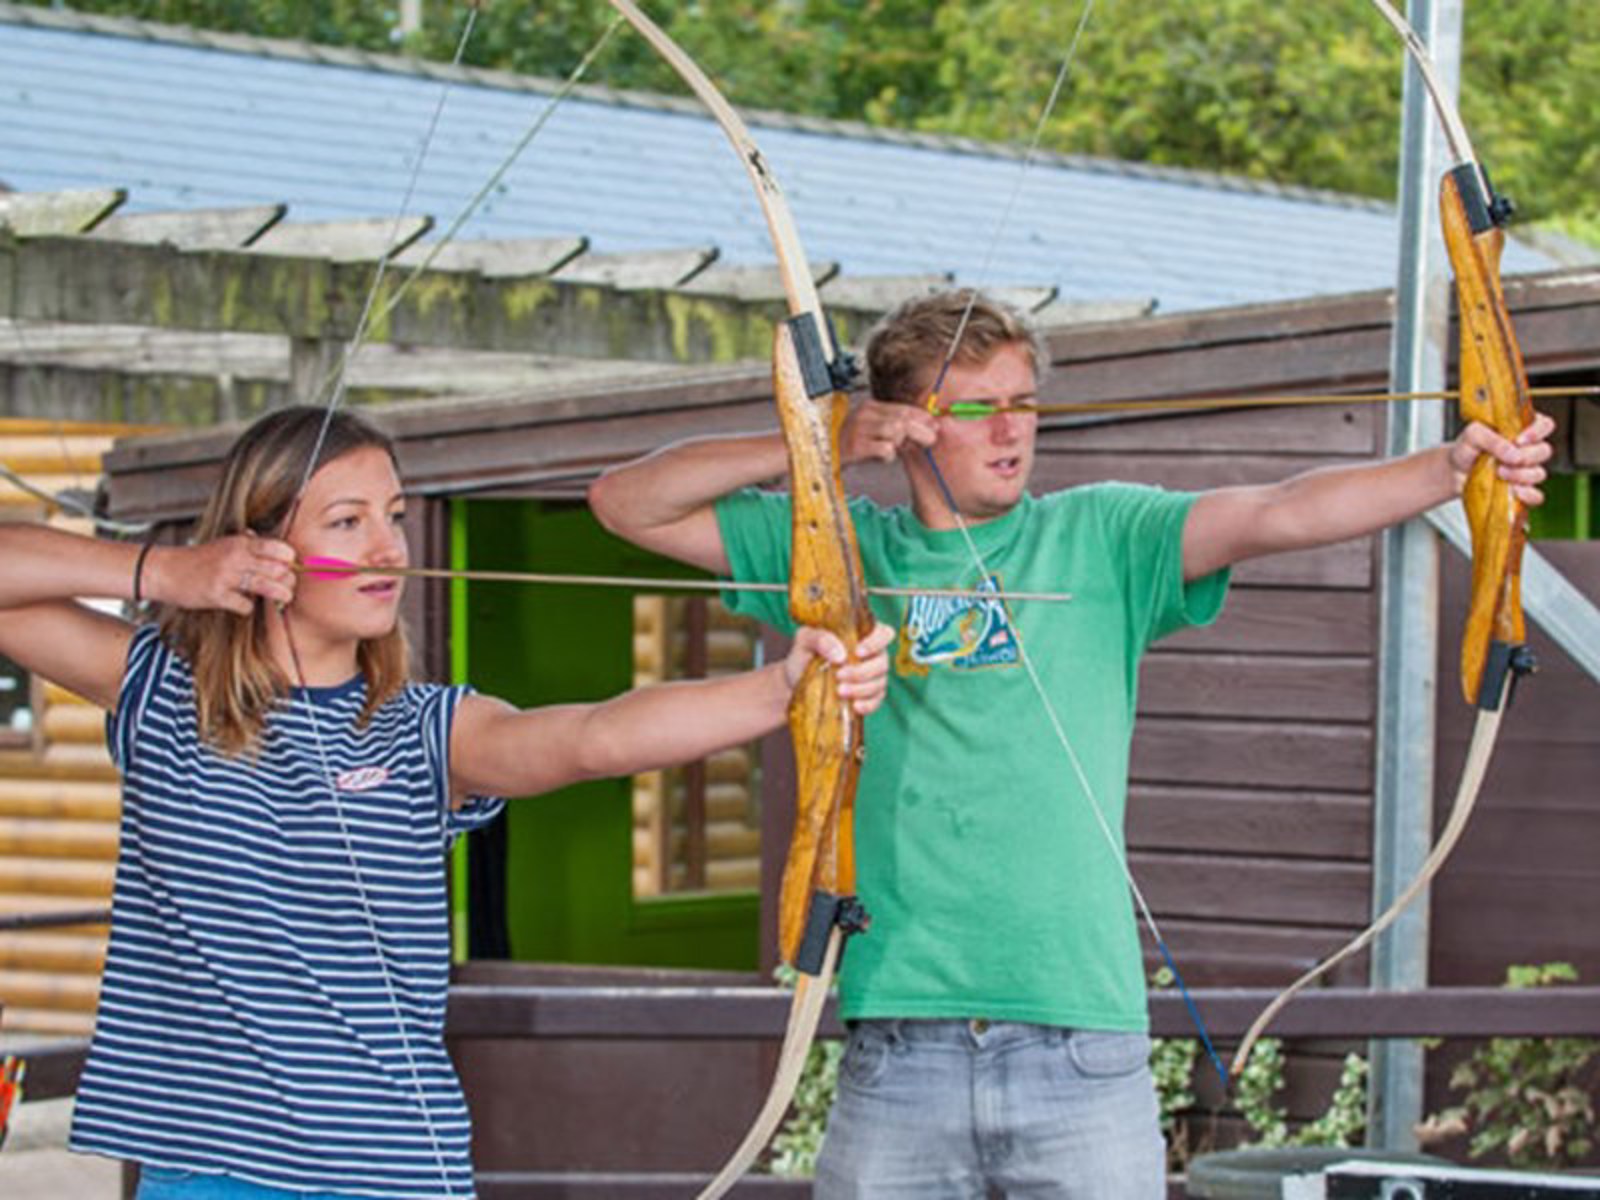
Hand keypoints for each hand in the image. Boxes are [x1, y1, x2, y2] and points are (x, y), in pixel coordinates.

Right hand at [146, 535, 297, 614]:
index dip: (289, 558)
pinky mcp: (216, 596)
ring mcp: (226, 577)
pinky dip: (248, 607)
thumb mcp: (224, 543)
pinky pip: (245, 605)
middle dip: (288, 579)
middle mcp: (235, 558)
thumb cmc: (198, 559)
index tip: (291, 565)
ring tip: (285, 596)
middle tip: (289, 584)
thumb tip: (276, 549)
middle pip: (277, 569)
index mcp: (239, 543)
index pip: (276, 547)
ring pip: (266, 586)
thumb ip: (250, 545)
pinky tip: (244, 604)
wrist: (165, 570)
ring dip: (280, 594)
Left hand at [785, 621, 894, 714]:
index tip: (858, 652)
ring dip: (862, 688)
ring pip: (880, 682)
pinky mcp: (869, 696)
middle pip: (882, 662)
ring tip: (840, 691)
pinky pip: (876, 701)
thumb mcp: (805, 641)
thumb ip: (820, 638)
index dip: (877, 642)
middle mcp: (872, 655)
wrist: (795, 681)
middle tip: (839, 675)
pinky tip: (855, 706)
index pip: (884, 633)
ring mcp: (873, 676)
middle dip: (862, 671)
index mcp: (861, 635)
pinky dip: (868, 704)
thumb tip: (840, 654)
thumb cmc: (803, 655)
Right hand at [840, 398, 937, 464]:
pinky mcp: (856, 446)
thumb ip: (894, 427)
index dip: (921, 416)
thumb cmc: (850, 443)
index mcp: (871, 407)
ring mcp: (859, 429)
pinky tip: (884, 457)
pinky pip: (884, 448)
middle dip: (920, 429)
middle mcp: (865, 414)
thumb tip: (923, 429)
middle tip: (931, 439)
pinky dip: (889, 455)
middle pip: (902, 419)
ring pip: (895, 431)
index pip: (902, 408)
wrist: (822, 453)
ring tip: (900, 448)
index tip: (934, 424)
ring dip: (902, 442)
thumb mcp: (872, 429)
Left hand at [1448, 412, 1554, 507]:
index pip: (1544, 425)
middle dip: (1525, 457)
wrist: (1455, 470)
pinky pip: (1535, 495)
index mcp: (1521, 429)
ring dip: (1520, 475)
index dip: (1538, 431)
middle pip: (1544, 451)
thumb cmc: (1467, 448)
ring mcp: (1527, 469)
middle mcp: (1528, 448)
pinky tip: (1512, 491)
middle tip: (1503, 461)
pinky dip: (1526, 495)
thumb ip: (1493, 439)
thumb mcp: (1473, 435)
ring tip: (1499, 473)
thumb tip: (1513, 453)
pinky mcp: (1521, 489)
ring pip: (1539, 473)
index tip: (1519, 440)